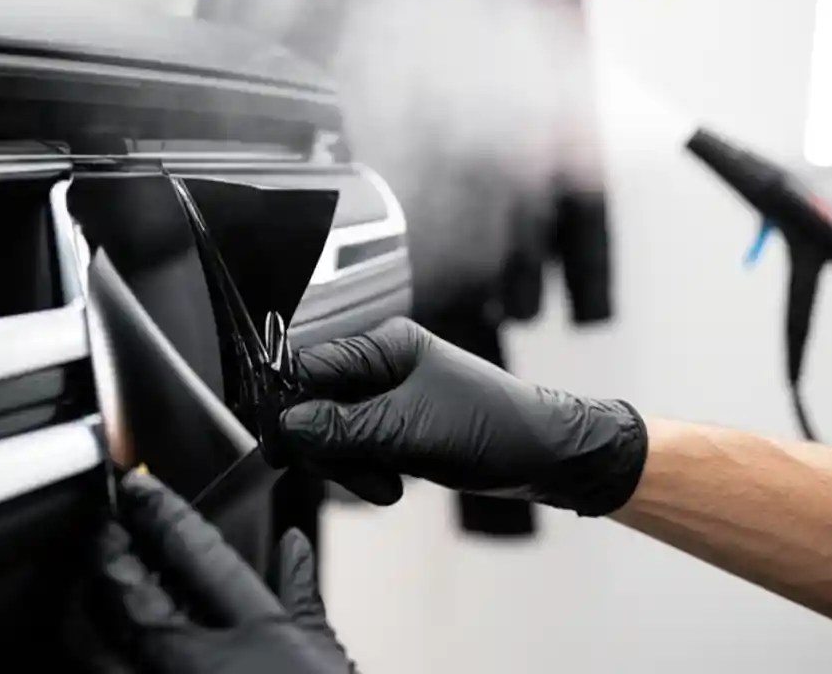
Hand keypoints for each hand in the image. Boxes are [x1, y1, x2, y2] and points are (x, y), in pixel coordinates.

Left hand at [97, 471, 354, 673]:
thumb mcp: (326, 657)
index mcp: (260, 633)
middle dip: (108, 551)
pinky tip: (102, 641)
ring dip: (89, 606)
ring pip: (100, 644)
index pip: (196, 552)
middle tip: (101, 526)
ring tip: (88, 583)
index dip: (158, 512)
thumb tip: (294, 546)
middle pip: (132, 593)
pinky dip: (101, 656)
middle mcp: (203, 665)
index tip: (137, 490)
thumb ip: (304, 595)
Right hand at [275, 317, 647, 515]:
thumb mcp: (412, 429)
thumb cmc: (493, 429)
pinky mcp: (397, 427)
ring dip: (352, 467)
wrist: (549, 458)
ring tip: (387, 487)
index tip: (281, 444)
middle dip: (330, 448)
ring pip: (334, 434)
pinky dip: (368, 472)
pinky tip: (394, 486)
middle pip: (317, 405)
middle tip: (362, 475)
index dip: (289, 404)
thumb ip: (345, 426)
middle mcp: (382, 365)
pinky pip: (358, 449)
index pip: (310, 366)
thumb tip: (287, 423)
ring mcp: (389, 398)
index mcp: (385, 345)